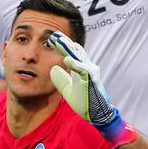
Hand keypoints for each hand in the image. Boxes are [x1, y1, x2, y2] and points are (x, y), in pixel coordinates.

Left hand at [48, 30, 133, 146]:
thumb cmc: (84, 101)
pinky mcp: (92, 80)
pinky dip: (76, 64)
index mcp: (81, 69)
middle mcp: (87, 67)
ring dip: (68, 49)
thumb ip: (61, 79)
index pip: (70, 53)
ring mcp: (90, 72)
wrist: (96, 114)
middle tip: (54, 34)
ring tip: (59, 41)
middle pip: (75, 51)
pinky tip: (67, 59)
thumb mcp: (67, 90)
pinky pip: (84, 70)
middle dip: (64, 42)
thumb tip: (53, 69)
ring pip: (79, 57)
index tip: (51, 39)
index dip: (61, 46)